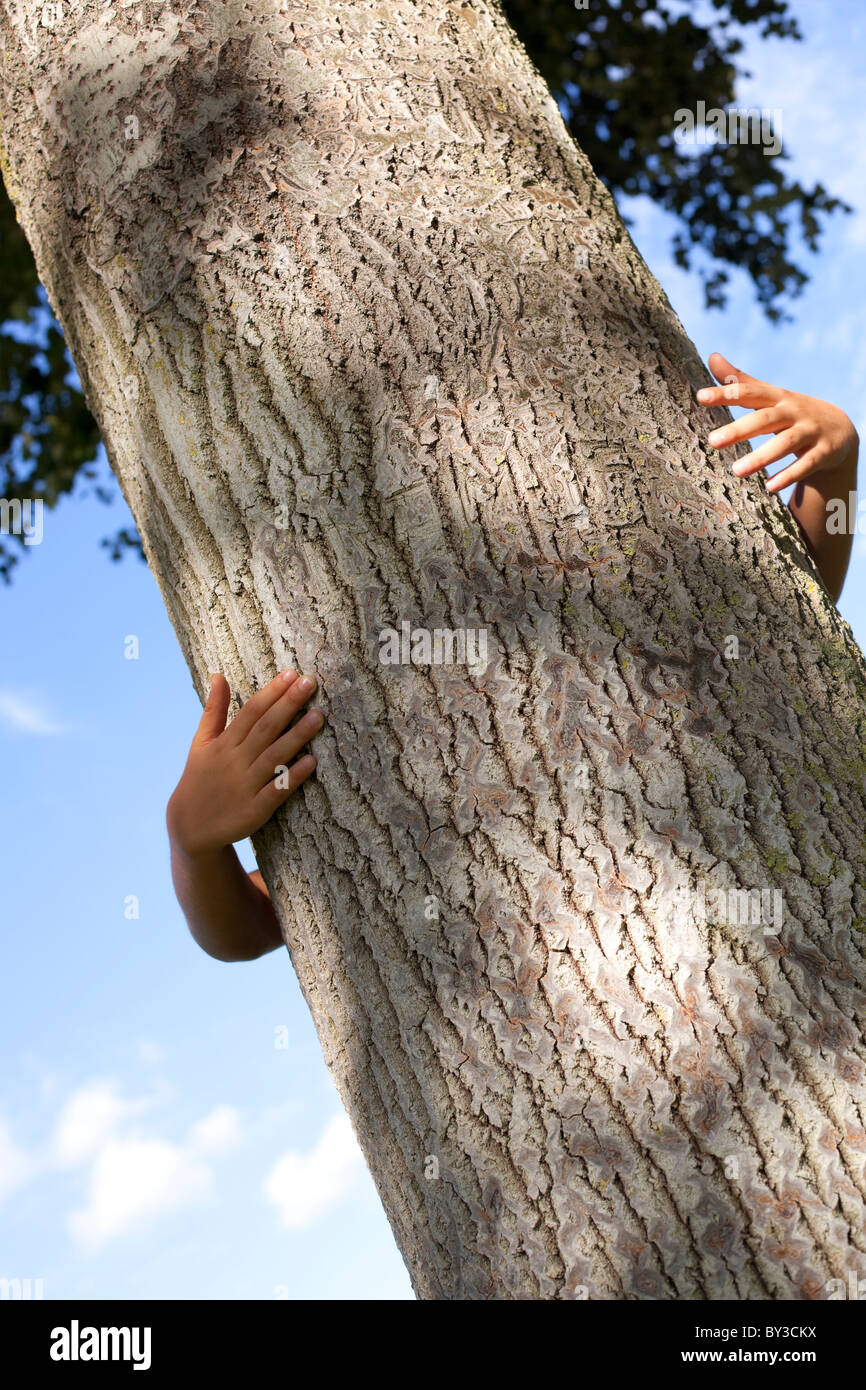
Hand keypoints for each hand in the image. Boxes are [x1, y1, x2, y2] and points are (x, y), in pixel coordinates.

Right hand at [167, 670, 323, 858]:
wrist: (190, 827)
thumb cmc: (200, 778)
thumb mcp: (201, 743)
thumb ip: (213, 710)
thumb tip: (219, 675)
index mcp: (223, 743)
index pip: (251, 712)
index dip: (271, 692)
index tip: (291, 674)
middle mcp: (234, 761)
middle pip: (265, 728)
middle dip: (288, 704)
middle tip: (310, 683)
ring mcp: (245, 786)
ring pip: (274, 756)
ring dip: (297, 736)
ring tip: (319, 716)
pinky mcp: (255, 810)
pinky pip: (277, 790)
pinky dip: (293, 776)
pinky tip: (312, 761)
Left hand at [697, 352, 858, 494]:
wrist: (839, 429)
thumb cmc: (792, 412)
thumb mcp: (770, 396)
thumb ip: (741, 381)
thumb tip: (712, 356)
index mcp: (777, 398)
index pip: (750, 392)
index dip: (727, 393)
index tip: (701, 397)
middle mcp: (793, 412)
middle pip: (766, 419)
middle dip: (740, 429)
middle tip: (712, 441)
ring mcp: (810, 431)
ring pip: (786, 443)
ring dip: (762, 457)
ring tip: (736, 471)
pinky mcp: (823, 452)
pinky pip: (806, 464)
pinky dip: (789, 475)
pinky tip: (770, 487)